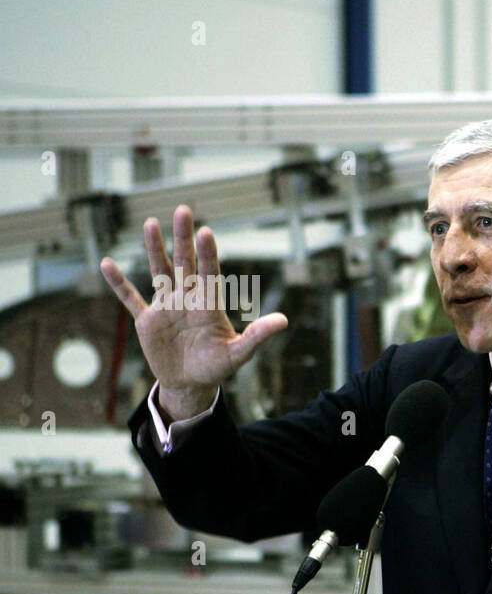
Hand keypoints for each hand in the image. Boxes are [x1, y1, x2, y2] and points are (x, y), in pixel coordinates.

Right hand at [98, 205, 286, 419]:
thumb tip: (283, 320)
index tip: (206, 232)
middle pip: (185, 263)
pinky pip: (130, 299)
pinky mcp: (147, 321)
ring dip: (154, 249)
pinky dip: (118, 284)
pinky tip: (106, 264)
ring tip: (151, 223)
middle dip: (183, 238)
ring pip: (159, 271)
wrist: (191, 384)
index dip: (207, 254)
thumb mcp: (239, 353)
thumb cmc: (217, 367)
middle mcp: (187, 298)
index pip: (209, 273)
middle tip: (184, 210)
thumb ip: (257, 335)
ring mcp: (166, 307)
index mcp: (208, 304)